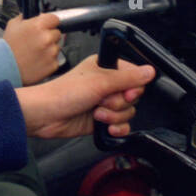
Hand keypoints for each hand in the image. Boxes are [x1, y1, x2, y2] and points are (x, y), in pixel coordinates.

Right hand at [3, 13, 64, 83]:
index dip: (49, 23)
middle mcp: (47, 38)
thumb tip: (32, 16)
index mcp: (39, 26)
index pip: (55, 19)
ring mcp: (51, 52)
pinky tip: (36, 61)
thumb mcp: (13, 25)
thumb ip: (25, 18)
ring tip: (35, 53)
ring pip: (56, 47)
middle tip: (37, 42)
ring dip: (49, 49)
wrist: (3, 67)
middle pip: (57, 33)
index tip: (46, 26)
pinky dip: (48, 61)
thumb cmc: (7, 47)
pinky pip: (54, 60)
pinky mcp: (53, 65)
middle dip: (49, 36)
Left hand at [14, 55, 153, 138]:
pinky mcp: (100, 120)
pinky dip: (116, 128)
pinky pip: (121, 125)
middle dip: (120, 103)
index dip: (134, 87)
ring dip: (114, 116)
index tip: (126, 92)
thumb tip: (150, 71)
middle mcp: (106, 84)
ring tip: (97, 112)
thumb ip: (128, 78)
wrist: (45, 115)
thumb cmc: (63, 93)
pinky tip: (104, 126)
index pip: (134, 76)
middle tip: (103, 101)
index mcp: (106, 68)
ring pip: (127, 112)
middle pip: (133, 96)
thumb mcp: (100, 82)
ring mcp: (103, 102)